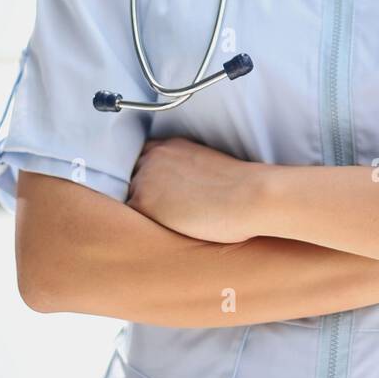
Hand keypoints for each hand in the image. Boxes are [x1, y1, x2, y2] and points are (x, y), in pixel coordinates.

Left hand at [126, 135, 264, 243]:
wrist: (249, 197)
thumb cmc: (240, 189)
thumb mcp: (209, 167)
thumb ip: (186, 172)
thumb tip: (181, 193)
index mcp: (172, 145)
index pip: (145, 159)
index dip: (150, 178)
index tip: (161, 193)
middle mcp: (154, 156)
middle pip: (132, 177)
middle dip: (143, 193)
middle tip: (164, 212)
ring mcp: (145, 177)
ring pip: (129, 197)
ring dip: (143, 210)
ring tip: (167, 225)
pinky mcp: (143, 201)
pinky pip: (130, 216)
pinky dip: (142, 225)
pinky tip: (162, 231)